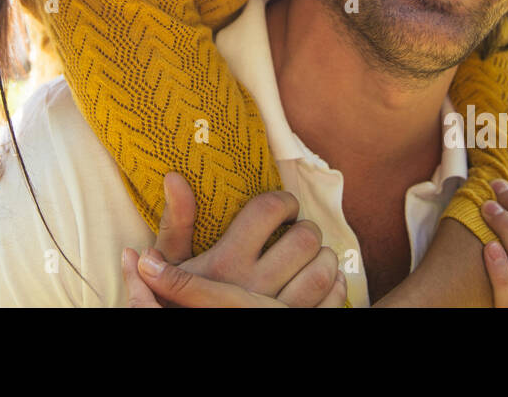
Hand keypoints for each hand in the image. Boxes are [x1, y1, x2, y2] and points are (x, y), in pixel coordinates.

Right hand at [120, 173, 345, 306]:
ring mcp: (277, 311)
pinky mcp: (295, 324)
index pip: (268, 211)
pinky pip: (331, 302)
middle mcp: (253, 287)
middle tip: (298, 231)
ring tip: (312, 254)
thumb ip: (176, 222)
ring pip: (321, 272)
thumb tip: (174, 177)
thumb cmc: (180, 299)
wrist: (186, 331)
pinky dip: (334, 286)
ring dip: (324, 256)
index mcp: (225, 262)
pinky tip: (325, 279)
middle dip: (307, 228)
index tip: (285, 208)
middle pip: (303, 240)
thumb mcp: (173, 263)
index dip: (284, 202)